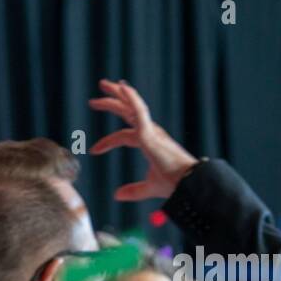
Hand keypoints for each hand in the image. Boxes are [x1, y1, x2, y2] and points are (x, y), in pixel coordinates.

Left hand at [88, 79, 199, 201]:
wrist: (187, 183)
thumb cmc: (174, 183)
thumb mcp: (149, 187)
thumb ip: (134, 190)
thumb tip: (117, 195)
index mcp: (150, 142)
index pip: (124, 135)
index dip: (108, 141)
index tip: (93, 150)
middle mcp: (151, 132)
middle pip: (128, 112)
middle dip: (114, 101)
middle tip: (96, 95)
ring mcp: (152, 131)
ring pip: (132, 107)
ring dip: (118, 95)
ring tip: (103, 85)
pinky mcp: (151, 133)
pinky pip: (140, 111)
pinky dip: (132, 99)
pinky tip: (122, 88)